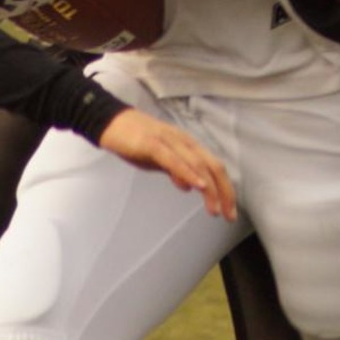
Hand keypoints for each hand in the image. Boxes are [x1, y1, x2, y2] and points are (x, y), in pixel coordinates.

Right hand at [96, 107, 236, 221]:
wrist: (111, 123)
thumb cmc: (136, 142)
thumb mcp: (159, 161)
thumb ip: (175, 171)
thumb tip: (188, 187)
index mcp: (187, 146)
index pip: (214, 168)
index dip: (225, 190)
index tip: (229, 212)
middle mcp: (184, 142)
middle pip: (213, 166)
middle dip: (224, 192)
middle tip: (229, 216)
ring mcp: (169, 141)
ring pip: (197, 163)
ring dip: (209, 187)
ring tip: (216, 208)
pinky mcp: (153, 143)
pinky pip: (174, 159)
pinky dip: (187, 172)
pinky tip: (197, 185)